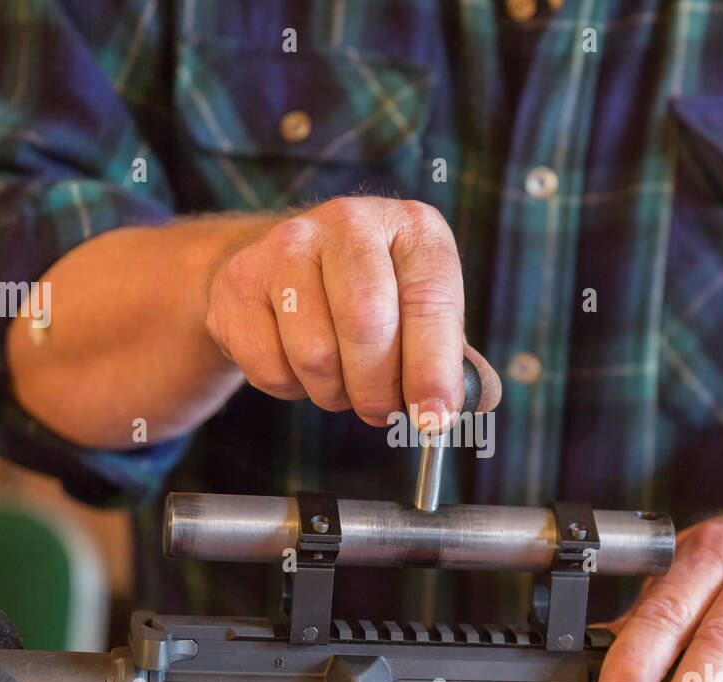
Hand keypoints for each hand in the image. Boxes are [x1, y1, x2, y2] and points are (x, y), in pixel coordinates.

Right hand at [206, 197, 500, 429]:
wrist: (278, 270)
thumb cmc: (368, 298)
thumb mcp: (420, 314)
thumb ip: (455, 359)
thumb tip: (482, 398)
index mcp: (411, 228)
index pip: (429, 299)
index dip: (433, 368)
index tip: (434, 418)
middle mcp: (350, 222)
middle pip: (366, 323)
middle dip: (378, 389)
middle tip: (381, 412)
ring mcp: (287, 245)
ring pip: (316, 353)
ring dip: (333, 393)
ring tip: (340, 382)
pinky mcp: (240, 281)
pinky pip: (269, 367)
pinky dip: (290, 389)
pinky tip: (299, 366)